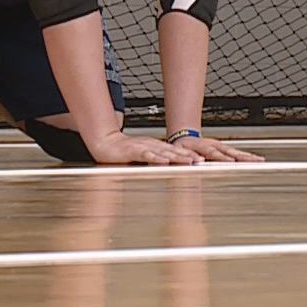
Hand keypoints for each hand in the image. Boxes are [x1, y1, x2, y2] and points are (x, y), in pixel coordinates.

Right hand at [86, 130, 202, 165]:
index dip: (188, 154)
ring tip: (189, 161)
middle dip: (188, 156)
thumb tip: (168, 164)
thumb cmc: (123, 150)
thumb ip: (155, 158)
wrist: (105, 142)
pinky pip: (147, 155)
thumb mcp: (143, 153)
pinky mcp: (133, 151)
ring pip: (163, 152)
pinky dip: (156, 158)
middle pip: (173, 151)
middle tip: (201, 160)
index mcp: (155, 146)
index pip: (174, 150)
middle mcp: (151, 145)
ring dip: (177, 157)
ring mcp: (143, 147)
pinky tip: (164, 161)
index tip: (201, 159)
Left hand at [176, 135, 263, 162]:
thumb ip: (187, 158)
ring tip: (260, 160)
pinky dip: (248, 157)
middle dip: (242, 157)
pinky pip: (238, 154)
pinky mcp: (225, 150)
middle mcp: (215, 145)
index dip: (223, 157)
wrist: (185, 137)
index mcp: (203, 146)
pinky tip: (257, 160)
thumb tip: (195, 162)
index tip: (231, 161)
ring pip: (236, 152)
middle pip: (230, 152)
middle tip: (253, 161)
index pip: (214, 152)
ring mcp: (221, 147)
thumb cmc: (182, 148)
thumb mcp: (180, 153)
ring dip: (248, 157)